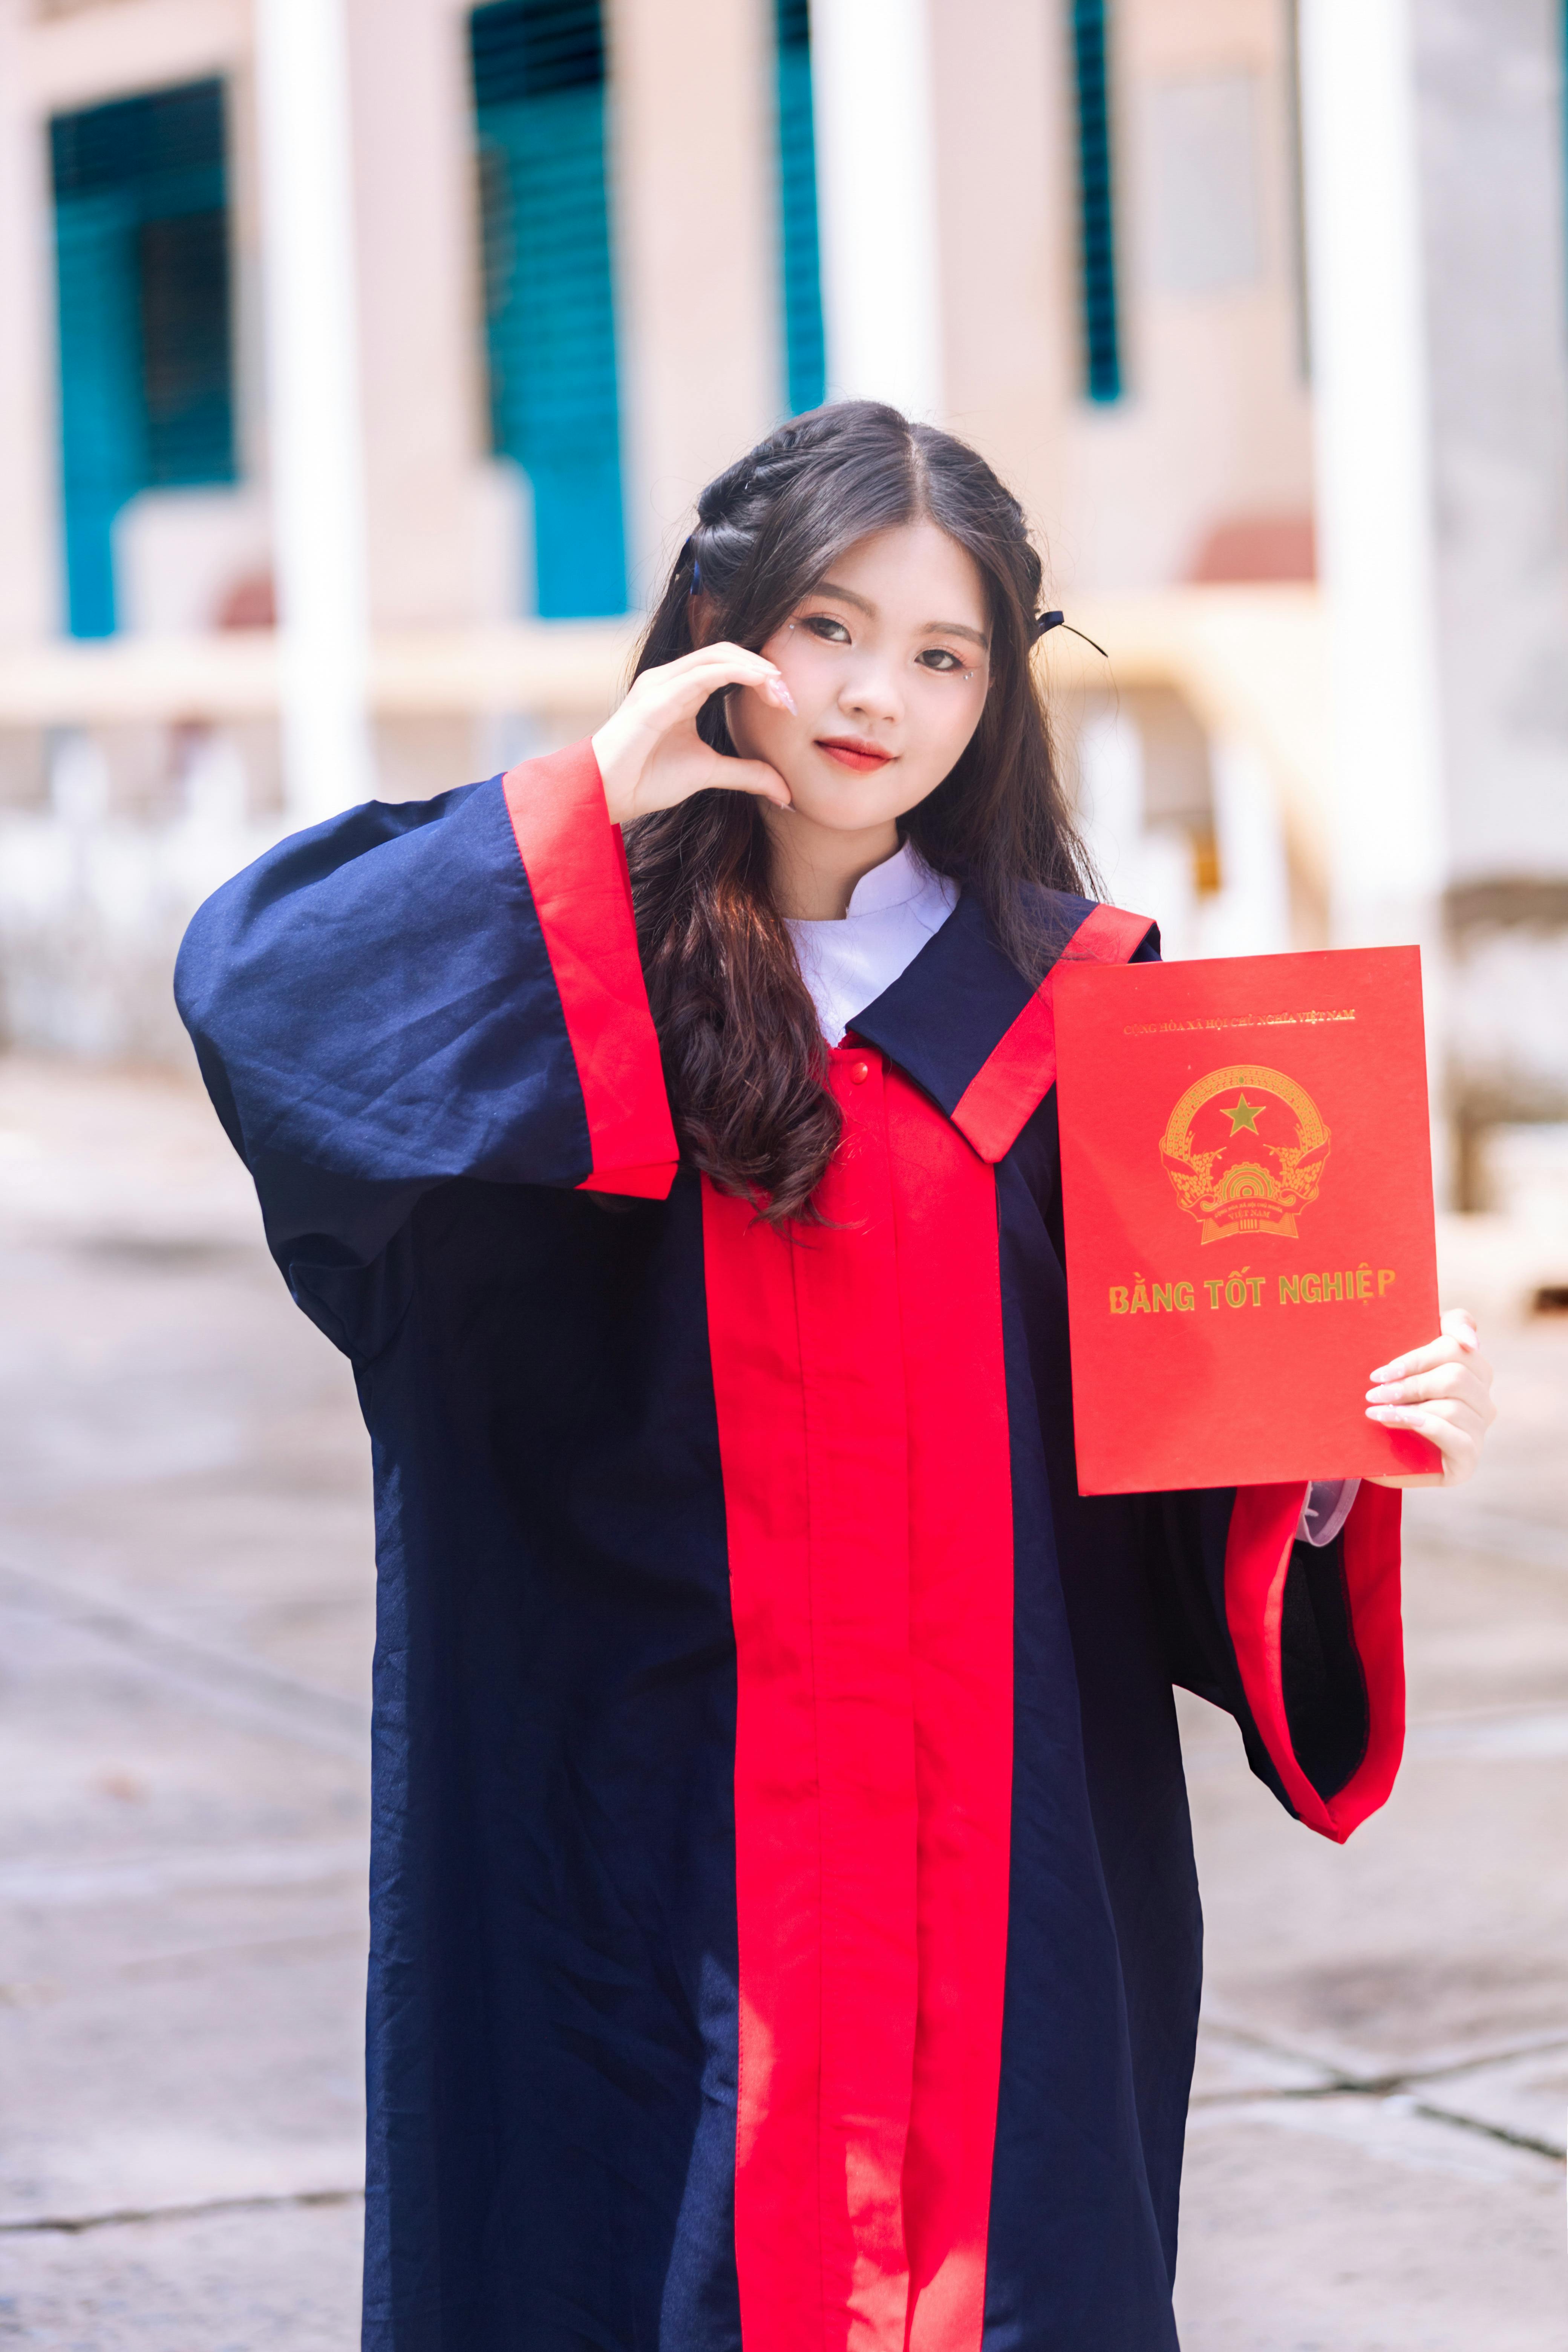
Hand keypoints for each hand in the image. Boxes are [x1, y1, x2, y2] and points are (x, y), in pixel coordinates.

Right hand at [591, 643, 796, 825]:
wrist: (608, 795)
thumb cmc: (647, 778)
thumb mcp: (710, 772)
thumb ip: (747, 774)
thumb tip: (785, 791)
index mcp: (682, 689)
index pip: (728, 665)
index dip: (761, 677)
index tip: (787, 705)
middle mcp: (670, 679)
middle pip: (727, 653)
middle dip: (763, 669)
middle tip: (789, 697)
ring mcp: (660, 684)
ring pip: (717, 656)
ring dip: (754, 668)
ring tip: (780, 688)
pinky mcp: (655, 699)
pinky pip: (701, 674)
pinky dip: (735, 673)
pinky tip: (760, 682)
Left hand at [1364, 1308, 1496, 1488]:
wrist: (1378, 1456)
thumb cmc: (1388, 1407)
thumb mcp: (1395, 1373)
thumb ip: (1419, 1345)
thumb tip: (1467, 1335)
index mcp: (1469, 1366)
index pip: (1461, 1332)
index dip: (1436, 1339)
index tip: (1388, 1367)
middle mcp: (1481, 1395)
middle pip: (1457, 1372)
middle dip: (1411, 1381)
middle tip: (1375, 1391)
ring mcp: (1479, 1427)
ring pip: (1454, 1405)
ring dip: (1409, 1407)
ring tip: (1376, 1411)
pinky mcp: (1469, 1457)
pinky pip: (1454, 1435)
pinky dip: (1422, 1425)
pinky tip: (1394, 1423)